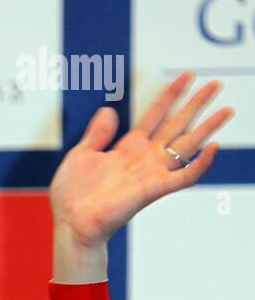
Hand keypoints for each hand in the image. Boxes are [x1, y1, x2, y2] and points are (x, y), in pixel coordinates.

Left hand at [49, 72, 233, 247]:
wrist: (71, 224)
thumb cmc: (72, 197)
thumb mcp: (80, 155)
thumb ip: (97, 134)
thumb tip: (108, 110)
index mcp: (128, 148)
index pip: (156, 114)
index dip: (171, 94)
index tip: (186, 75)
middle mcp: (144, 159)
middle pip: (177, 124)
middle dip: (197, 104)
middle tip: (216, 84)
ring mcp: (151, 173)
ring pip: (187, 145)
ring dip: (208, 128)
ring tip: (227, 110)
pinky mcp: (153, 190)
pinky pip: (184, 177)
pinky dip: (200, 164)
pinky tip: (213, 148)